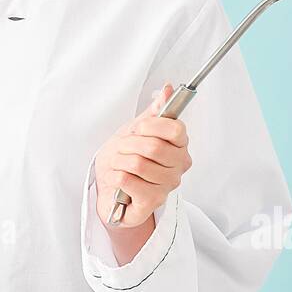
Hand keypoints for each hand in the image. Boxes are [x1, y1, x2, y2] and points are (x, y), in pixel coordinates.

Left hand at [94, 83, 191, 227]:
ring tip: (118, 163)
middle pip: (154, 147)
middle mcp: (178, 165)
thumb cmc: (127, 158)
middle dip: (128, 144)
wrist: (111, 185)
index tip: (138, 128)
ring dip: (119, 161)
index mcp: (179, 145)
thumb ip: (154, 112)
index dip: (152, 125)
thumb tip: (167, 90)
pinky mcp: (153, 201)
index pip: (176, 129)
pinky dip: (116, 176)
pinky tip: (118, 178)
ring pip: (138, 164)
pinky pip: (129, 181)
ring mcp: (167, 184)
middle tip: (121, 147)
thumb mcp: (137, 130)